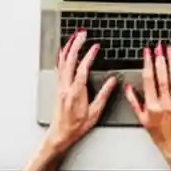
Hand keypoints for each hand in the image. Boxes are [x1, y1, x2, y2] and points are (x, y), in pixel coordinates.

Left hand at [45, 30, 118, 154]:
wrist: (59, 135)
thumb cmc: (76, 127)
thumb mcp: (94, 113)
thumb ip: (104, 95)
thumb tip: (113, 81)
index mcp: (76, 93)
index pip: (82, 69)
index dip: (89, 56)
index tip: (95, 46)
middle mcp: (65, 88)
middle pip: (69, 61)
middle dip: (76, 45)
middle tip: (82, 34)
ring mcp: (60, 87)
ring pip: (62, 63)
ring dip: (68, 48)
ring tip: (73, 38)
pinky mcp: (58, 88)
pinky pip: (59, 69)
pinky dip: (61, 58)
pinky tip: (63, 52)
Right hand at [126, 43, 170, 166]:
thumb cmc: (159, 134)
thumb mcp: (142, 119)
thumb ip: (134, 102)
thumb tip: (128, 87)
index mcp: (152, 106)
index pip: (149, 80)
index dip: (148, 64)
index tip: (147, 53)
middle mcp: (165, 102)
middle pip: (162, 76)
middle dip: (160, 59)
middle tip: (158, 46)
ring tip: (169, 50)